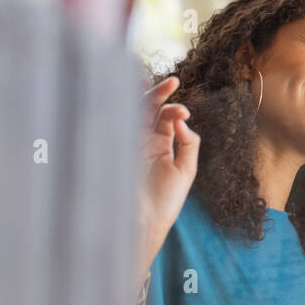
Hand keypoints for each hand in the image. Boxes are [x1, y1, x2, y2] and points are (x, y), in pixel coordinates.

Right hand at [136, 75, 198, 287]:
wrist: (142, 223)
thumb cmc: (165, 201)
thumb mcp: (186, 170)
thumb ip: (189, 143)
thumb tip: (182, 120)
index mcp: (160, 144)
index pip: (166, 116)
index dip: (175, 109)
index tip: (183, 113)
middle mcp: (142, 140)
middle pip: (149, 108)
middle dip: (159, 93)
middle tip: (173, 82)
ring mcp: (127, 143)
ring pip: (132, 111)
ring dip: (144, 95)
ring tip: (156, 82)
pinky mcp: (115, 148)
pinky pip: (117, 123)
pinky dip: (123, 108)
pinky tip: (133, 95)